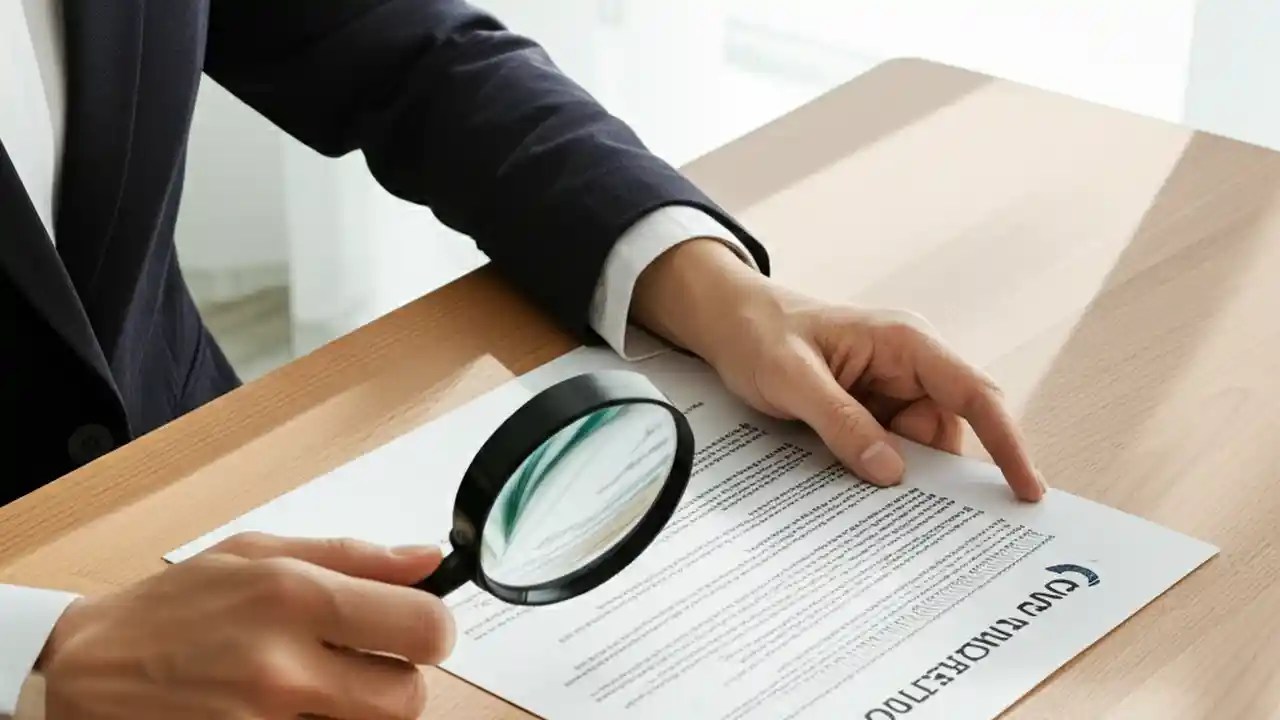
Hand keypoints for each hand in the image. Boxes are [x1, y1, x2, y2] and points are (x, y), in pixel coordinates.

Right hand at [39, 532, 454, 718]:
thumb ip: (353, 556)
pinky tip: (289, 712)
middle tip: (365, 664)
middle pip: (407, 698)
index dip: (434, 629)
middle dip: (398, 681)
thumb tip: (428, 560)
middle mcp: (281, 667)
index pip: (423, 628)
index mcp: (294, 596)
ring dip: (356, 713)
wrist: (87, 670)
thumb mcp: (257, 554)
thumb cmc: (174, 607)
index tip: (419, 627)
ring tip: (318, 687)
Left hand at [634, 240, 1044, 500]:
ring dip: (905, 480)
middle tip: (939, 530)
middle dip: (946, 477)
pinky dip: (881, 475)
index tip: (1028, 489)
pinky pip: (891, 452)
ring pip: (920, 450)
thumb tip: (891, 472)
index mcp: (906, 342)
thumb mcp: (792, 378)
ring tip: (883, 516)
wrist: (729, 323)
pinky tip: (863, 500)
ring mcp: (893, 392)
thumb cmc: (761, 334)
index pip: (974, 394)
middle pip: (950, 431)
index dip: (1008, 442)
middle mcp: (911, 366)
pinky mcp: (873, 413)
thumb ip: (840, 420)